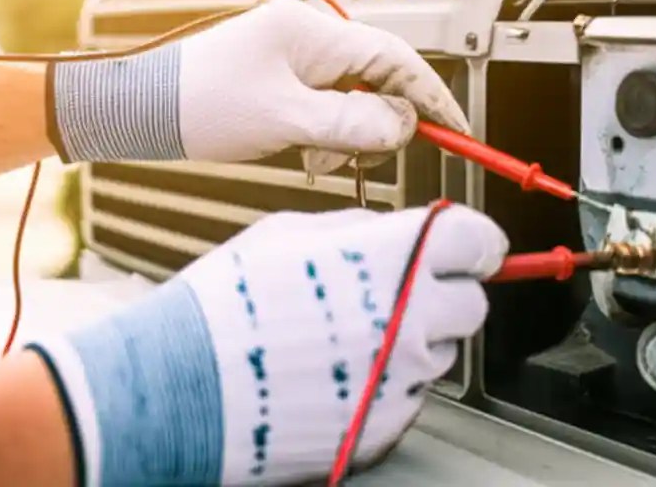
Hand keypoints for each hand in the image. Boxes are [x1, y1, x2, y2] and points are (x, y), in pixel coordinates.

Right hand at [28, 205, 508, 485]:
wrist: (178, 387)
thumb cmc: (226, 304)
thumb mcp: (290, 232)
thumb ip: (360, 228)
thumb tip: (399, 228)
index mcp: (390, 258)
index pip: (477, 241)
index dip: (476, 242)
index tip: (472, 248)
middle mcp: (408, 319)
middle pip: (471, 304)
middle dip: (444, 295)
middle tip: (400, 294)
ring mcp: (398, 380)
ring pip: (436, 355)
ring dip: (408, 344)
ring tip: (341, 340)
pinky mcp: (382, 427)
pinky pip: (405, 398)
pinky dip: (381, 387)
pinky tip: (331, 376)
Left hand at [47, 0, 468, 172]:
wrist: (134, 108)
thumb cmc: (197, 105)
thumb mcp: (285, 120)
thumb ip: (353, 123)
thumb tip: (404, 126)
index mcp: (314, 33)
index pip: (396, 59)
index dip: (431, 96)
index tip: (455, 129)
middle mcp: (309, 37)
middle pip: (377, 80)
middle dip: (375, 123)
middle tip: (357, 157)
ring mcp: (294, 57)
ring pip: (352, 99)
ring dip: (345, 135)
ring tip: (310, 157)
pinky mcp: (281, 79)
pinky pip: (325, 107)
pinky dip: (323, 135)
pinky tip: (299, 151)